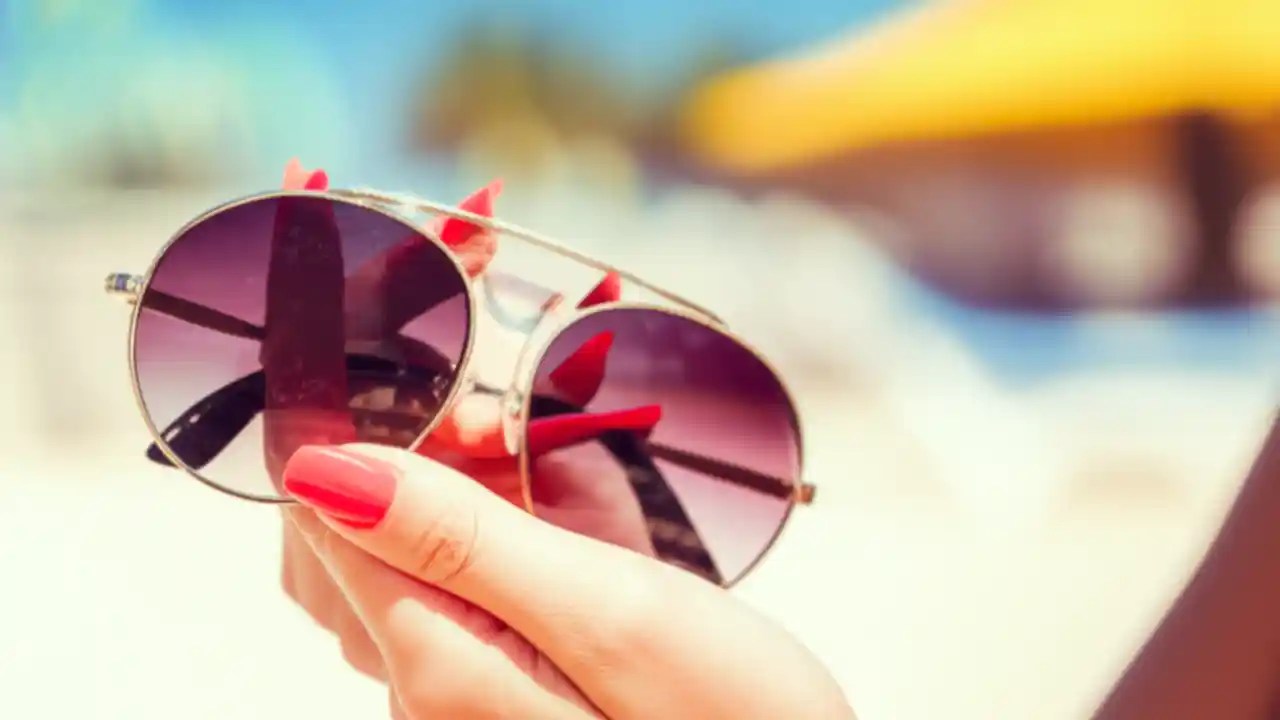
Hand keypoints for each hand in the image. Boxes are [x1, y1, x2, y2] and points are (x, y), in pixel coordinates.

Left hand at [274, 160, 656, 683]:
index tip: (362, 263)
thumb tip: (316, 465)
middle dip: (400, 364)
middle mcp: (427, 661)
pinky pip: (468, 530)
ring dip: (453, 399)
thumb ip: (460, 544)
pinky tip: (554, 411)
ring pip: (411, 498)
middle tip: (471, 261)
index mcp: (435, 657)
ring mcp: (465, 653)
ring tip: (516, 311)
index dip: (336, 367)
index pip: (325, 487)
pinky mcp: (507, 641)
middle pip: (356, 485)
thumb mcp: (609, 618)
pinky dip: (500, 451)